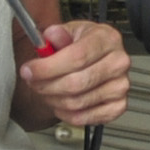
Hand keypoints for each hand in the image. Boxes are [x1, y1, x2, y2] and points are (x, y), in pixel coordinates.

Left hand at [13, 19, 129, 127]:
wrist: (94, 59)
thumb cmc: (82, 45)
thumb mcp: (68, 32)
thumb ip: (57, 34)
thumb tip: (51, 35)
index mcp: (108, 39)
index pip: (77, 57)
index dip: (48, 67)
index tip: (29, 70)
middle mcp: (118, 62)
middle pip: (76, 83)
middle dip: (46, 85)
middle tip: (33, 82)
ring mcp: (120, 86)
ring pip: (77, 102)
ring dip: (53, 100)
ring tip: (46, 91)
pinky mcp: (117, 106)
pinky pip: (85, 118)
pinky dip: (66, 114)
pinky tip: (60, 103)